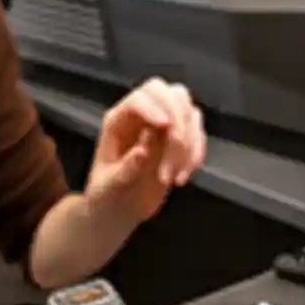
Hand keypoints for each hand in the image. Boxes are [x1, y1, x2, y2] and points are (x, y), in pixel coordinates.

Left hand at [85, 78, 205, 222]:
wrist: (118, 210)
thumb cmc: (106, 195)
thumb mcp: (109, 187)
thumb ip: (125, 169)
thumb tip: (143, 151)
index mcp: (119, 121)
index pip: (140, 98)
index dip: (154, 106)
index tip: (165, 126)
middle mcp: (142, 117)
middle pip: (170, 94)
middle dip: (179, 119)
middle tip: (176, 149)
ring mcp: (164, 126)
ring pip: (189, 113)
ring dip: (188, 144)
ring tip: (172, 178)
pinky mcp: (180, 140)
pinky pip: (198, 135)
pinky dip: (196, 154)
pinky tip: (182, 177)